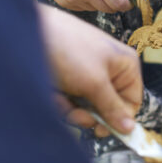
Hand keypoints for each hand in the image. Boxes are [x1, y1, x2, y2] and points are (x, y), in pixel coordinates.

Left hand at [37, 4, 141, 134]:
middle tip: (77, 115)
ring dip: (72, 110)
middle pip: (107, 108)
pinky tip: (51, 93)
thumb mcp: (95, 83)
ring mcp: (87, 74)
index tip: (102, 131)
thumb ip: (113, 108)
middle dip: (90, 114)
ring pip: (86, 107)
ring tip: (60, 100)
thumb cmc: (68, 49)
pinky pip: (70, 101)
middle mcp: (109, 70)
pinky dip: (60, 102)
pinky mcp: (68, 79)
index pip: (132, 102)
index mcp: (125, 65)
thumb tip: (130, 129)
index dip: (119, 119)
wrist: (29, 32)